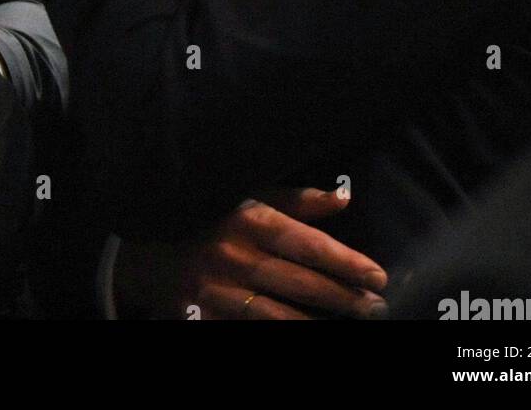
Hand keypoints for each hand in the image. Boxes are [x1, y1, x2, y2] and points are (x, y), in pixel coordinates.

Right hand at [114, 187, 388, 319]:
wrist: (152, 256)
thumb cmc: (211, 221)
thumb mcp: (248, 198)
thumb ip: (296, 200)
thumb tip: (342, 199)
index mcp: (247, 220)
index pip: (306, 243)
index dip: (345, 261)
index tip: (378, 274)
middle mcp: (234, 255)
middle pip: (298, 282)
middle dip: (342, 297)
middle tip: (376, 306)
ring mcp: (218, 290)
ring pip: (278, 314)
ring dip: (317, 323)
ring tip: (353, 325)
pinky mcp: (205, 316)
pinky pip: (250, 329)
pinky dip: (280, 331)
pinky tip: (305, 332)